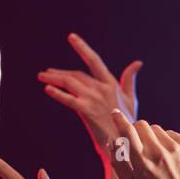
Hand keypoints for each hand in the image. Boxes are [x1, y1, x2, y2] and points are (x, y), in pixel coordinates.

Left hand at [38, 33, 140, 159]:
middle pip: (75, 74)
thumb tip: (137, 63)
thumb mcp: (130, 98)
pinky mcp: (86, 110)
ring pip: (69, 83)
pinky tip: (47, 89)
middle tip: (45, 72)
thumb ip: (129, 79)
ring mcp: (93, 98)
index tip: (72, 37)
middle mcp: (101, 87)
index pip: (94, 60)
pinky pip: (68, 99)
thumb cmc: (127, 121)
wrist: (125, 141)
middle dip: (59, 72)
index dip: (82, 48)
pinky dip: (57, 93)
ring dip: (53, 78)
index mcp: (110, 83)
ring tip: (41, 76)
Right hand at [107, 110, 179, 178]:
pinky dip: (165, 141)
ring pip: (155, 128)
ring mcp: (173, 147)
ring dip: (151, 137)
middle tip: (137, 142)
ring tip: (155, 155)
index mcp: (142, 163)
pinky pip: (169, 133)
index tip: (115, 114)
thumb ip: (117, 163)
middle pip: (141, 124)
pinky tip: (168, 157)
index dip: (119, 120)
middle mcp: (158, 152)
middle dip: (135, 130)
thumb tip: (111, 141)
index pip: (127, 132)